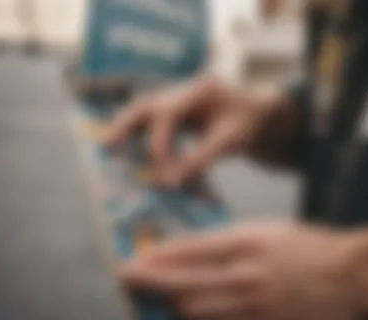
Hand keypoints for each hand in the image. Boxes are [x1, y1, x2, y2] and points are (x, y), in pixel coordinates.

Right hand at [104, 76, 264, 187]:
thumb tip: (169, 183)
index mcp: (202, 89)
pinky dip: (141, 133)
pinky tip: (129, 146)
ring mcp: (181, 99)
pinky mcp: (180, 112)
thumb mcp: (229, 142)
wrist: (260, 115)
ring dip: (128, 127)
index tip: (163, 175)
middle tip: (107, 145)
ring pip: (147, 110)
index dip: (161, 146)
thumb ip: (200, 160)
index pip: (168, 115)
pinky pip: (155, 121)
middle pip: (148, 104)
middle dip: (126, 124)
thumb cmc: (250, 124)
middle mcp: (186, 90)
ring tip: (109, 146)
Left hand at [121, 221, 361, 319]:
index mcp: (245, 242)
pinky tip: (182, 319)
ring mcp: (254, 305)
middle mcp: (244, 274)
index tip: (136, 260)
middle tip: (128, 281)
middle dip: (150, 284)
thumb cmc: (305, 245)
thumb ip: (225, 242)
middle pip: (184, 284)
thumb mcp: (263, 229)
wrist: (349, 277)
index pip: (188, 251)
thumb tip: (189, 253)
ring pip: (196, 312)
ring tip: (148, 302)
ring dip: (168, 307)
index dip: (157, 259)